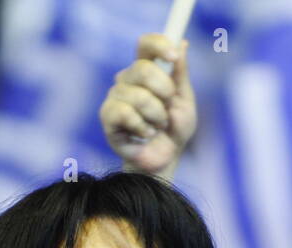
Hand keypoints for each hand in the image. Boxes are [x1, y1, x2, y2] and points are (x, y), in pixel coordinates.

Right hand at [99, 33, 195, 179]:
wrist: (164, 160)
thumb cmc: (174, 130)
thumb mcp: (184, 101)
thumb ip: (181, 74)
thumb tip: (182, 43)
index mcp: (147, 71)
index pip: (146, 45)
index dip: (159, 45)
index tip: (173, 56)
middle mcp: (127, 80)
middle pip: (142, 68)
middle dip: (164, 90)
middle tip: (168, 106)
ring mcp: (115, 97)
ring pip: (138, 96)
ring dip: (156, 115)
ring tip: (158, 126)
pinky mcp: (107, 117)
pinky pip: (125, 113)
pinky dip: (142, 127)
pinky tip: (145, 135)